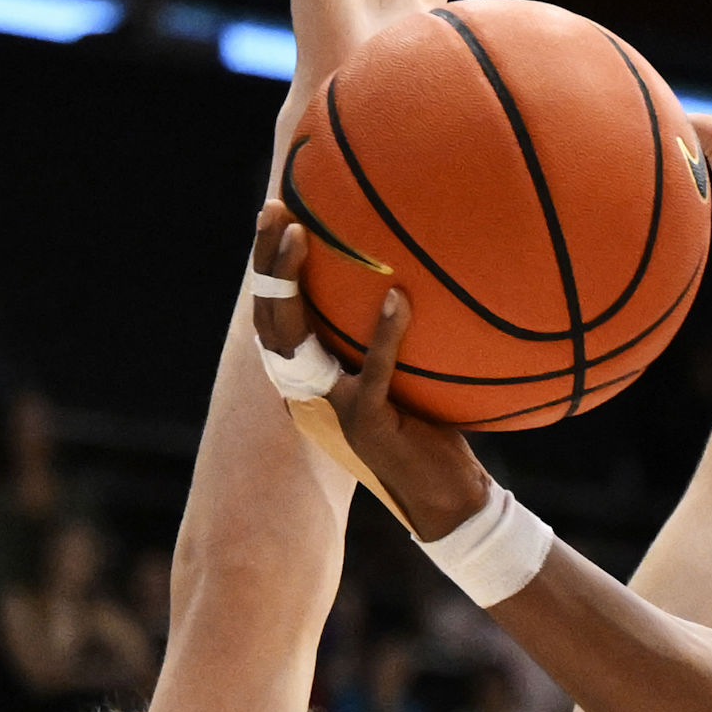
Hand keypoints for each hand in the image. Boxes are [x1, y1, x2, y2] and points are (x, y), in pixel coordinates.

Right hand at [246, 205, 497, 539]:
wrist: (446, 501)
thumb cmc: (430, 431)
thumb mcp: (403, 375)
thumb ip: (391, 336)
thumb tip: (409, 273)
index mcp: (312, 378)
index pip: (277, 316)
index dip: (268, 269)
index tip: (275, 215)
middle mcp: (310, 391)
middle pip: (272, 318)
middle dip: (265, 262)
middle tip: (273, 210)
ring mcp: (333, 408)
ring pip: (299, 339)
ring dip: (294, 283)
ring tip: (302, 234)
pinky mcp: (367, 424)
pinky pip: (373, 370)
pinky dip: (386, 333)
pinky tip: (399, 296)